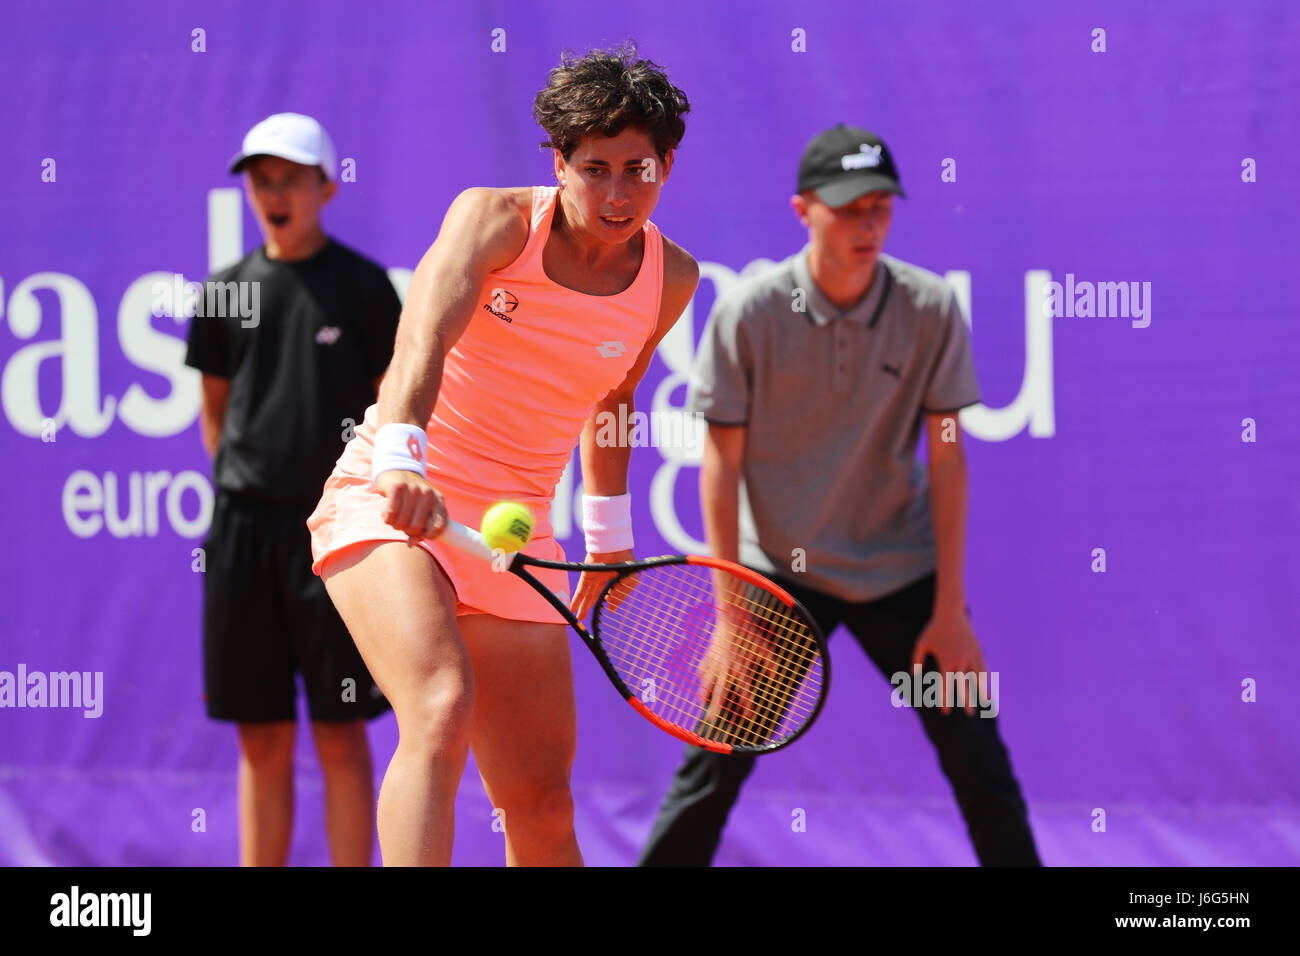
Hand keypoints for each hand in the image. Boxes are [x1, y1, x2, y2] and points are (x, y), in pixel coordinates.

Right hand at [375, 470, 446, 540]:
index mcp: (439, 500)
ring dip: (395, 524)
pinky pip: (391, 514)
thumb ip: (421, 528)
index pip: (439, 526)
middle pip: (416, 528)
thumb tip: (411, 544)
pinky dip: (387, 518)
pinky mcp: (397, 487)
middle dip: (406, 530)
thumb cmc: (412, 496)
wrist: (398, 469)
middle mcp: (428, 494)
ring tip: (395, 516)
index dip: (429, 535)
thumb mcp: (422, 509)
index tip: (420, 534)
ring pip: (402, 522)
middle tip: (403, 522)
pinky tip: (387, 513)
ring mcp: (413, 489)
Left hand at [569, 549, 633, 620]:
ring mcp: (594, 578)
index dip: (611, 601)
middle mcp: (603, 579)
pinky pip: (580, 590)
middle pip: (594, 595)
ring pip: (587, 595)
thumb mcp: (629, 580)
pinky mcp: (587, 576)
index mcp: (614, 577)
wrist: (615, 546)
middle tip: (585, 618)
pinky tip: (572, 608)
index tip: (611, 610)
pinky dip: (576, 600)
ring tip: (578, 617)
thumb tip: (611, 608)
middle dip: (590, 606)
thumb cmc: (625, 560)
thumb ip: (622, 594)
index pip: (610, 593)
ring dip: (582, 606)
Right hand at [697, 602, 779, 726]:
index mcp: (741, 669)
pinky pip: (703, 670)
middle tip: (712, 720)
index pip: (744, 692)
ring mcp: (714, 662)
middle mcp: (726, 669)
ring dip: (705, 695)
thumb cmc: (750, 633)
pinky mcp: (708, 655)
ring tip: (704, 705)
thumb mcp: (765, 649)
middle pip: (719, 693)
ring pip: (707, 683)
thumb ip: (771, 665)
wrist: (731, 617)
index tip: (749, 718)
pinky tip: (701, 683)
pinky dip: (702, 678)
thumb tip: (776, 679)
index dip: (747, 706)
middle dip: (716, 708)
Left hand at [911, 604, 986, 714]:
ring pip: (977, 677)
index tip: (945, 711)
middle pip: (964, 685)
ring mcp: (971, 655)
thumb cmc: (933, 629)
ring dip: (980, 691)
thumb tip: (913, 675)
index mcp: (946, 661)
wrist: (951, 612)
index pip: (946, 685)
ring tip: (984, 703)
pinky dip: (985, 678)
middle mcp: (960, 660)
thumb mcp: (921, 643)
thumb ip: (916, 660)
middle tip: (969, 714)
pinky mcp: (978, 650)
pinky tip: (986, 687)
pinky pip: (983, 667)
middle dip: (967, 700)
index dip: (945, 699)